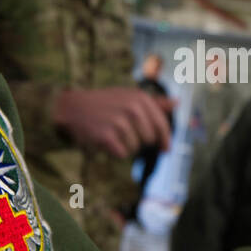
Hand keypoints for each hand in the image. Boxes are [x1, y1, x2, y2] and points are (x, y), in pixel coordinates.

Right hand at [53, 87, 174, 157]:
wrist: (73, 107)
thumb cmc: (105, 102)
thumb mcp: (130, 96)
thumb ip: (155, 102)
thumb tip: (177, 103)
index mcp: (140, 98)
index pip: (162, 125)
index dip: (166, 140)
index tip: (166, 150)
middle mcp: (132, 109)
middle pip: (149, 140)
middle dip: (139, 141)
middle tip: (124, 133)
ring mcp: (120, 122)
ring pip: (135, 148)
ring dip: (125, 146)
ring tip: (113, 133)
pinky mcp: (107, 136)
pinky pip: (122, 154)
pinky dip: (115, 151)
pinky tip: (106, 140)